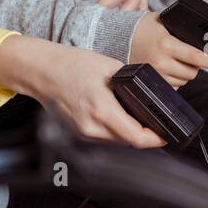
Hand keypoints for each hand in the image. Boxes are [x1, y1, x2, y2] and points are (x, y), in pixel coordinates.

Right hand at [0, 35, 165, 147]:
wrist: (41, 71)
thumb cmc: (70, 65)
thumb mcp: (110, 68)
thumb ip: (131, 87)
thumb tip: (149, 99)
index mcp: (101, 110)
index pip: (137, 138)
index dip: (156, 139)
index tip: (166, 134)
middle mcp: (91, 127)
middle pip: (128, 142)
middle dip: (145, 135)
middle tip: (155, 123)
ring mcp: (83, 133)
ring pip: (116, 142)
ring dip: (129, 133)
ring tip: (137, 117)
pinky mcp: (78, 133)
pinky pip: (103, 137)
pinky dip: (114, 130)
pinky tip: (116, 116)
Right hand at [130, 12, 207, 87]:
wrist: (120, 38)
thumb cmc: (144, 27)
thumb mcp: (164, 21)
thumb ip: (182, 28)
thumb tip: (206, 37)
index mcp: (166, 44)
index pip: (196, 57)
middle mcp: (161, 62)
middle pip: (192, 72)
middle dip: (197, 65)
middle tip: (195, 57)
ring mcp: (156, 74)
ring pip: (183, 80)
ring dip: (186, 73)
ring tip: (179, 61)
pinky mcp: (152, 81)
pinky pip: (173, 86)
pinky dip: (176, 79)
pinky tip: (170, 68)